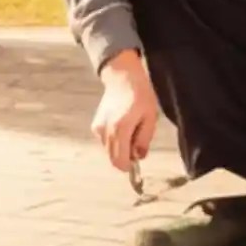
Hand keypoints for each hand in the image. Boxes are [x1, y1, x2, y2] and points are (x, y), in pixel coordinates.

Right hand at [93, 50, 158, 171]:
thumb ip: (144, 140)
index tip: (138, 162)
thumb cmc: (140, 96)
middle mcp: (106, 131)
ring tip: (131, 131)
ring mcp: (98, 128)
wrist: (122, 78)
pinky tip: (122, 127)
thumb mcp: (150, 118)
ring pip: (109, 151)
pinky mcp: (95, 125)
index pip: (120, 161)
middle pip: (113, 159)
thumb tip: (139, 157)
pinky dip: (114, 141)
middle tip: (137, 144)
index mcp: (120, 129)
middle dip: (126, 158)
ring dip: (121, 149)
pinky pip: (106, 142)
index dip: (130, 167)